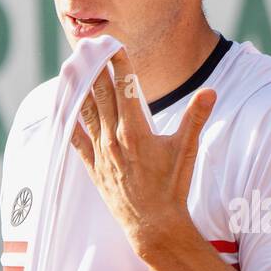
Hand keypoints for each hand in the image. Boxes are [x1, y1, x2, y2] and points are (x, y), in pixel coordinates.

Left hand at [70, 48, 216, 259]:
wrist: (154, 224)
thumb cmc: (173, 187)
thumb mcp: (187, 150)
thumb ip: (196, 117)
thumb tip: (210, 91)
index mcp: (136, 131)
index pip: (125, 87)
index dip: (119, 64)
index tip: (114, 45)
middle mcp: (113, 138)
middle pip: (101, 94)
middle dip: (95, 67)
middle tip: (89, 46)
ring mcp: (100, 153)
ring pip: (84, 111)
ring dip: (78, 87)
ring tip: (71, 66)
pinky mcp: (93, 167)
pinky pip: (74, 137)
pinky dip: (67, 118)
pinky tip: (61, 104)